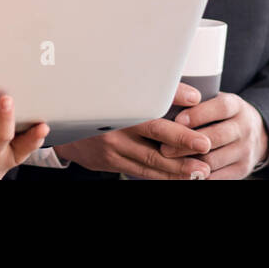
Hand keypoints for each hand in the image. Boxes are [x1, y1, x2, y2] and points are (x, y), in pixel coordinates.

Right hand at [52, 83, 212, 179]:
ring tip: (201, 170)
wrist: (64, 125)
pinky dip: (163, 176)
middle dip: (181, 140)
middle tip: (204, 145)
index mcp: (118, 100)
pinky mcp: (112, 162)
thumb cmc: (99, 102)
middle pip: (153, 132)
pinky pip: (142, 171)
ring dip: (178, 167)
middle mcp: (115, 124)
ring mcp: (112, 146)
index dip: (173, 96)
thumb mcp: (119, 90)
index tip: (196, 100)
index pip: (149, 95)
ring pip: (150, 159)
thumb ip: (153, 90)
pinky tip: (181, 177)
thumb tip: (192, 96)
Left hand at [158, 91, 267, 179]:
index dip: (198, 114)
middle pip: (215, 137)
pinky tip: (184, 171)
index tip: (178, 120)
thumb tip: (168, 104)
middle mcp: (244, 128)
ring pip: (214, 159)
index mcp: (237, 106)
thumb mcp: (217, 101)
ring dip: (190, 162)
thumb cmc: (224, 115)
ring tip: (170, 162)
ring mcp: (245, 150)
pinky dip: (199, 175)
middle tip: (164, 148)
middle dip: (186, 144)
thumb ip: (198, 102)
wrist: (257, 134)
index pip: (221, 108)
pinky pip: (218, 176)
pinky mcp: (243, 169)